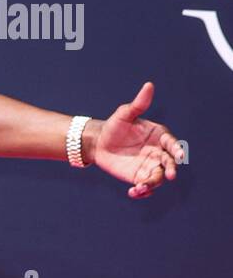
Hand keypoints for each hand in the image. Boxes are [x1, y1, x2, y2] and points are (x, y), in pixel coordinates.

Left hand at [90, 82, 183, 199]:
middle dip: (170, 170)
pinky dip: (142, 191)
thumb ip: (138, 103)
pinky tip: (133, 192)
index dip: (176, 149)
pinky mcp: (139, 177)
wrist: (99, 142)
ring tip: (139, 187)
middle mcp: (158, 152)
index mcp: (159, 136)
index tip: (178, 155)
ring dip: (152, 183)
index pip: (172, 143)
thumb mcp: (124, 114)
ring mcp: (150, 165)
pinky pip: (145, 186)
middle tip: (168, 175)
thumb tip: (149, 85)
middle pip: (169, 163)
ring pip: (157, 177)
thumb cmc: (115, 126)